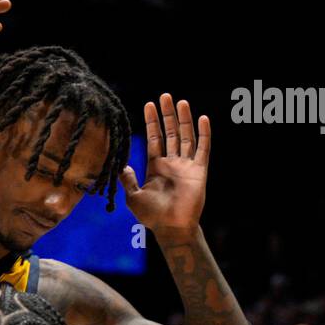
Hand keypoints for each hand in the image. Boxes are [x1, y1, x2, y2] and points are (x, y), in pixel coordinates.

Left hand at [119, 94, 208, 235]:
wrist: (171, 228)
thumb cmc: (152, 216)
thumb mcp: (133, 198)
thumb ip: (128, 180)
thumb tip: (121, 166)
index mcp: (155, 167)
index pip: (154, 139)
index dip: (152, 122)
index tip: (148, 104)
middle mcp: (171, 163)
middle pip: (170, 133)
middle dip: (167, 115)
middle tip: (164, 96)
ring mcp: (186, 166)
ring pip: (185, 137)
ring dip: (184, 119)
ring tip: (181, 101)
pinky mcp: (199, 171)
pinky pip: (202, 149)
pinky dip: (203, 134)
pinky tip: (202, 118)